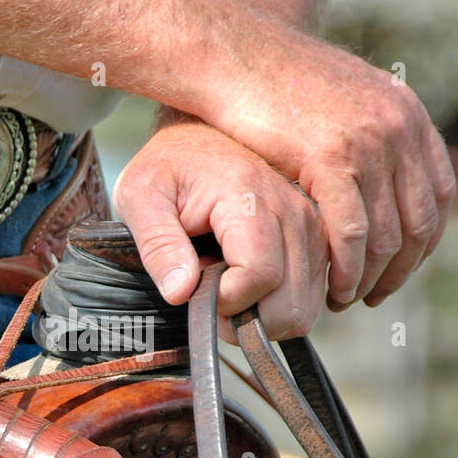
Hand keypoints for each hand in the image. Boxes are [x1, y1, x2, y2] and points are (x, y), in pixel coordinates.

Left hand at [112, 119, 327, 339]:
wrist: (199, 139)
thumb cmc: (168, 166)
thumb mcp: (140, 197)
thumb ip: (158, 245)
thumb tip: (181, 292)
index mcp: (248, 195)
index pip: (258, 275)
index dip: (224, 301)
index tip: (193, 290)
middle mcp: (292, 210)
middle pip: (288, 302)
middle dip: (244, 319)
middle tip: (209, 295)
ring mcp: (311, 226)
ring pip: (303, 309)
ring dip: (262, 316)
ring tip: (227, 286)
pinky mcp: (317, 239)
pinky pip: (311, 298)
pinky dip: (280, 307)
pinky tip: (249, 286)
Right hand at [204, 10, 456, 307]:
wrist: (232, 54)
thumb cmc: (272, 82)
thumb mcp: (341, 97)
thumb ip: (368, 132)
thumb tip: (382, 170)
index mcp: (406, 113)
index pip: (437, 194)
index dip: (422, 240)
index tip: (399, 268)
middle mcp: (398, 127)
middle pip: (418, 221)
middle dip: (398, 269)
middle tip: (373, 295)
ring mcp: (369, 142)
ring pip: (386, 234)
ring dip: (368, 277)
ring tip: (345, 297)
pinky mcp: (332, 159)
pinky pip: (350, 232)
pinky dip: (344, 268)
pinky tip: (329, 286)